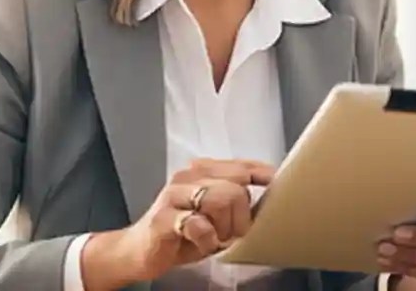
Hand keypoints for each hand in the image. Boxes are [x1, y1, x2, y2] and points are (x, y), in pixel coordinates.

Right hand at [80, 158, 275, 289]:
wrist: (140, 250)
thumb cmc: (180, 231)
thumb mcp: (213, 214)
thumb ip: (235, 202)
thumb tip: (268, 200)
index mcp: (201, 171)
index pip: (240, 166)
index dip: (261, 174)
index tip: (275, 183)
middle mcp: (187, 176)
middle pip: (236, 186)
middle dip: (241, 216)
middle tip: (231, 233)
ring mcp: (174, 195)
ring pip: (220, 199)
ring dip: (224, 228)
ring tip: (215, 238)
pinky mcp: (164, 217)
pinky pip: (198, 224)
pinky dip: (206, 238)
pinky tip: (201, 242)